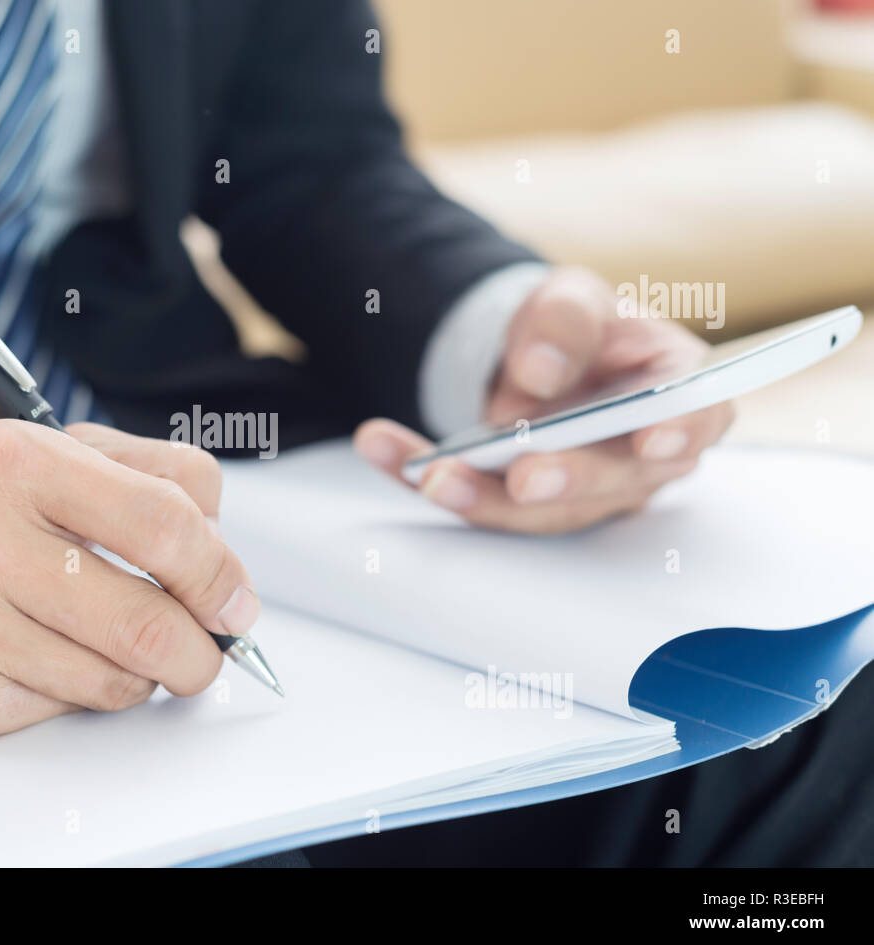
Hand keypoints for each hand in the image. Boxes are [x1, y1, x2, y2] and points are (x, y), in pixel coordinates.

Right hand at [0, 420, 258, 739]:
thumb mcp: (52, 456)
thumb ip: (152, 477)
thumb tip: (224, 550)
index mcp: (20, 461)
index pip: (165, 521)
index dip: (221, 572)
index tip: (234, 600)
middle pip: (151, 620)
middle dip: (201, 649)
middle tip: (205, 649)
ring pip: (116, 677)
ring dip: (143, 673)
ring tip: (118, 645)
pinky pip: (66, 710)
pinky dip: (82, 694)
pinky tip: (52, 661)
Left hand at [355, 267, 733, 533]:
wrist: (526, 357)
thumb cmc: (573, 328)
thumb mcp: (569, 298)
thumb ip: (564, 321)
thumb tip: (540, 373)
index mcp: (673, 392)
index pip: (698, 416)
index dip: (681, 431)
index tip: (652, 441)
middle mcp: (637, 456)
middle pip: (613, 480)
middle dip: (564, 479)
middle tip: (521, 477)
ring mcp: (581, 491)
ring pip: (539, 510)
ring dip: (479, 495)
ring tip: (427, 472)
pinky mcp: (521, 506)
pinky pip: (476, 500)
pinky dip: (422, 474)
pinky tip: (382, 449)